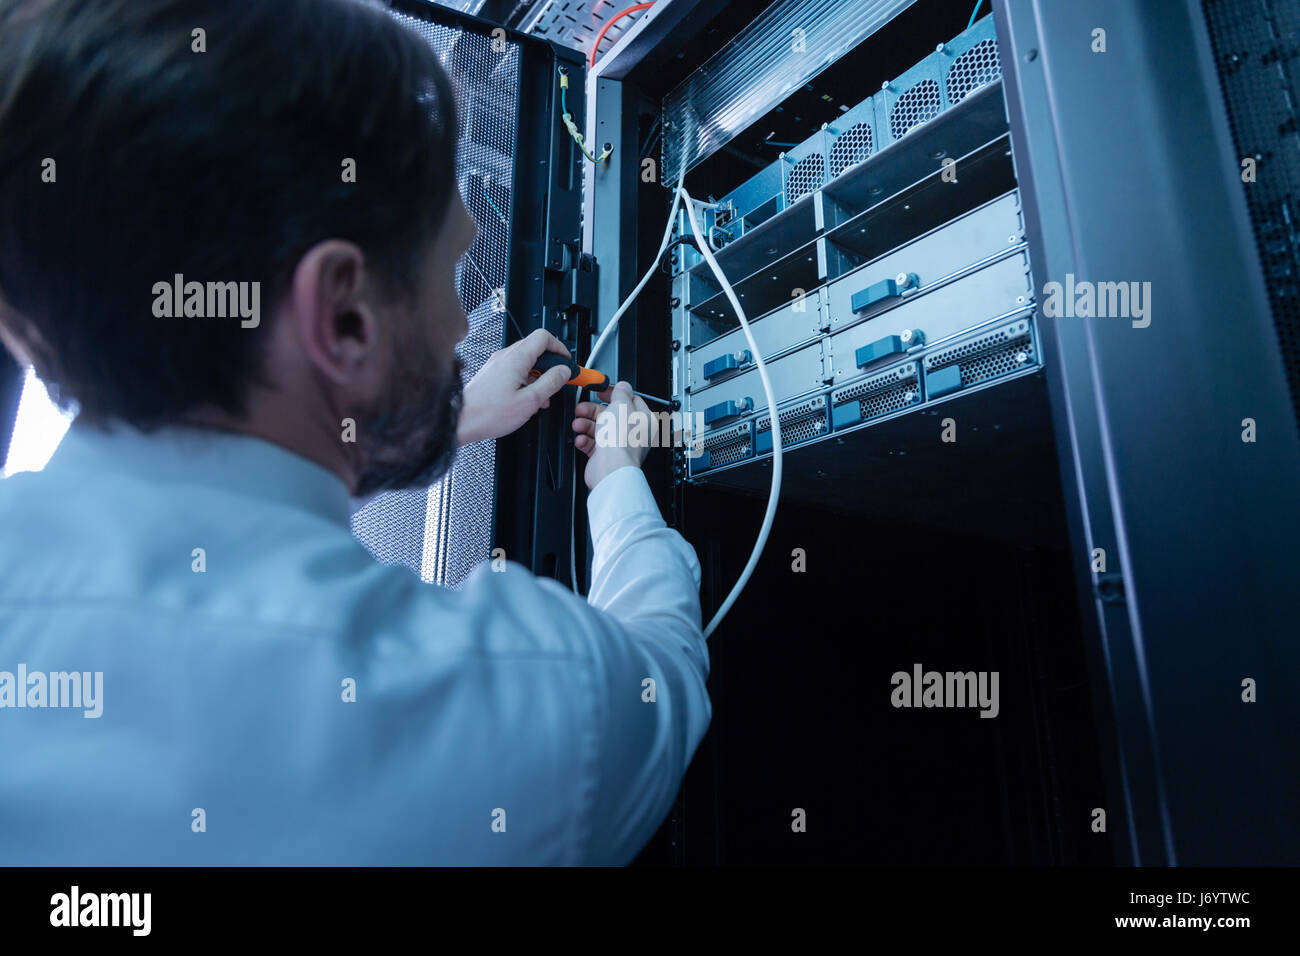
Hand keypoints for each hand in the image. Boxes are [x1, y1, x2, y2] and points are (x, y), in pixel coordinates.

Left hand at [456, 329, 571, 444]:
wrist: (461, 421)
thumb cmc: (488, 413)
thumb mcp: (529, 401)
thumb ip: (550, 383)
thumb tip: (564, 371)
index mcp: (516, 358)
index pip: (543, 337)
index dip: (560, 348)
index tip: (567, 363)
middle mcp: (505, 356)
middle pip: (535, 348)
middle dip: (551, 364)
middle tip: (560, 379)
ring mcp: (497, 364)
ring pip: (526, 361)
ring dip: (539, 375)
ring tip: (544, 396)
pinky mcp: (492, 374)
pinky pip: (515, 370)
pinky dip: (526, 380)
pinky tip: (529, 399)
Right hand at [572, 381, 650, 489]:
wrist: (610, 467)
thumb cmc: (621, 441)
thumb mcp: (621, 405)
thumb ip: (621, 392)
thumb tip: (623, 385)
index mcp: (643, 420)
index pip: (629, 400)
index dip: (613, 394)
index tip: (600, 391)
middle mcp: (632, 433)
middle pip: (610, 414)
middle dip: (593, 411)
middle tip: (581, 409)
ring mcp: (618, 445)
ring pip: (599, 429)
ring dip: (585, 425)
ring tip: (578, 424)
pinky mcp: (605, 457)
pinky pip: (592, 444)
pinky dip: (585, 440)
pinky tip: (581, 439)